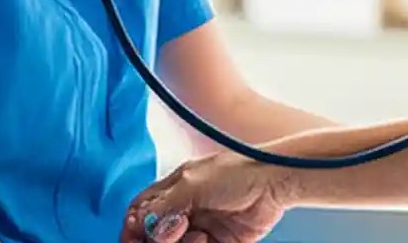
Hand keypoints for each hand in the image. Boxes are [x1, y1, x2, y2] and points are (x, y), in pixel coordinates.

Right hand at [120, 153, 291, 242]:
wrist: (275, 184)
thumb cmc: (238, 172)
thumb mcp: (192, 184)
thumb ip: (163, 205)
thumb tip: (140, 223)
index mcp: (174, 189)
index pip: (140, 213)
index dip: (133, 229)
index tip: (133, 241)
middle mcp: (184, 209)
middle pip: (154, 236)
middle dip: (157, 241)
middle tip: (174, 234)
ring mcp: (200, 227)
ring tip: (196, 237)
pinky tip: (206, 240)